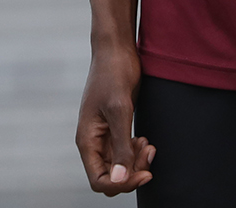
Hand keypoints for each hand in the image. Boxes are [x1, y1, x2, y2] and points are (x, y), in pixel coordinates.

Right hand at [77, 46, 155, 195]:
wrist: (115, 51)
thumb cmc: (113, 74)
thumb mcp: (120, 111)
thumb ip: (121, 147)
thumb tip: (119, 179)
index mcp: (87, 139)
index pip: (99, 180)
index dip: (122, 184)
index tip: (143, 172)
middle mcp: (93, 140)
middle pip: (111, 176)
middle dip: (132, 173)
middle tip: (148, 154)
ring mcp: (103, 135)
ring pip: (119, 166)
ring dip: (136, 162)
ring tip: (149, 146)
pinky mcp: (114, 127)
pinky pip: (124, 152)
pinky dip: (136, 152)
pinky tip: (145, 140)